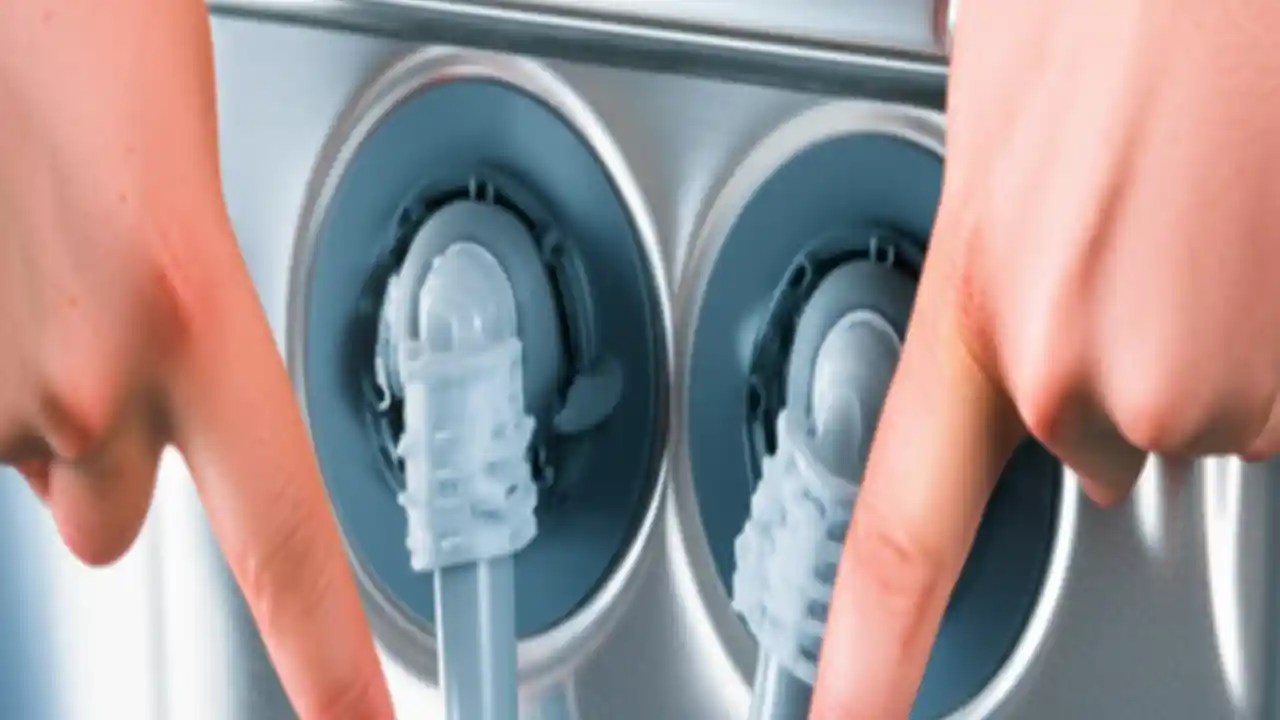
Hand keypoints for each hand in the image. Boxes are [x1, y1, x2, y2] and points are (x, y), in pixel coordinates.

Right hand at [0, 3, 392, 717]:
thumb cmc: (79, 54)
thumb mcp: (175, 230)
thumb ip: (175, 381)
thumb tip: (110, 499)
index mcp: (195, 317)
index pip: (285, 538)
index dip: (325, 657)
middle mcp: (83, 378)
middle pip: (103, 526)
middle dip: (103, 463)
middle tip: (92, 324)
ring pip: (20, 466)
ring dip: (25, 400)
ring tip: (25, 262)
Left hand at [811, 1, 1279, 716]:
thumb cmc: (1124, 1)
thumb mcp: (999, 103)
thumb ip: (994, 228)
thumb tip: (1010, 251)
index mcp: (984, 304)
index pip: (901, 535)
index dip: (863, 658)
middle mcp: (1089, 372)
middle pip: (1100, 440)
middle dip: (1116, 365)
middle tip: (1143, 230)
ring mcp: (1212, 384)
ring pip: (1205, 405)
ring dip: (1208, 324)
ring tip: (1213, 200)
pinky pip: (1278, 385)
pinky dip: (1270, 321)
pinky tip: (1258, 220)